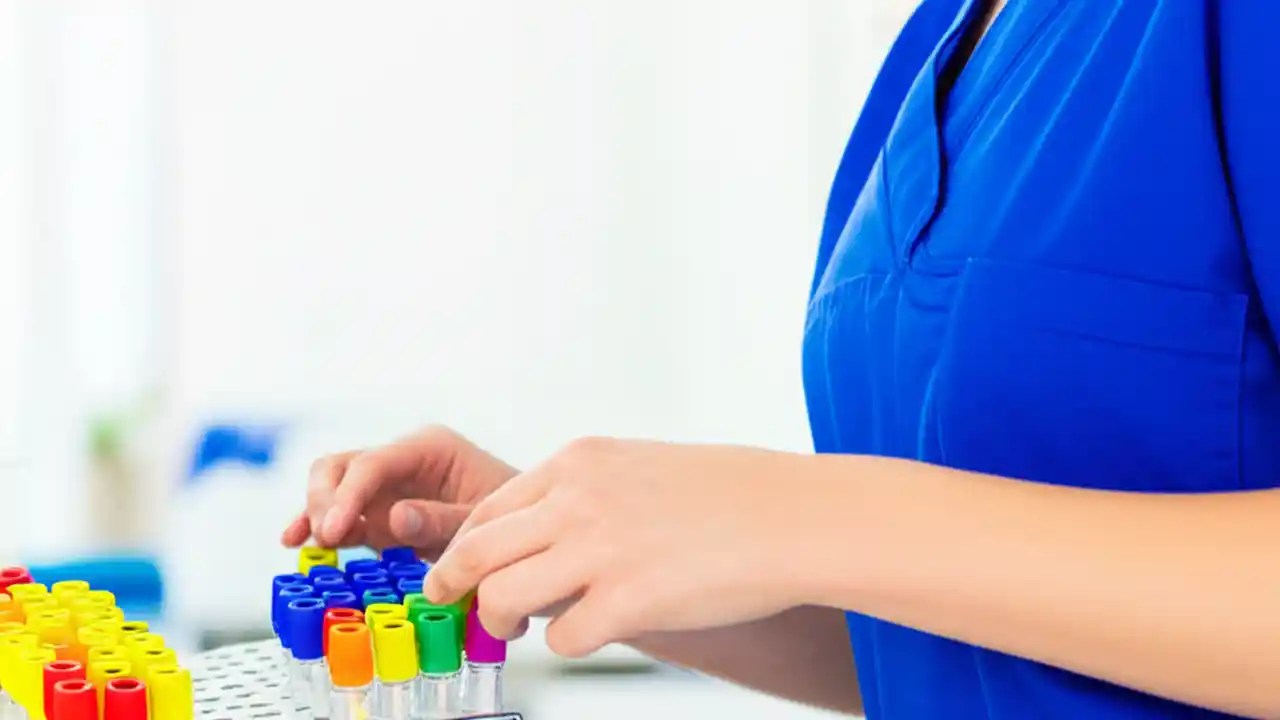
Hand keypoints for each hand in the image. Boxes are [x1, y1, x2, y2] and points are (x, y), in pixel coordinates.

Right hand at [281, 425, 518, 559]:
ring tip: (305, 543)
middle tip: (324, 537)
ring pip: (333, 484)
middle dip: (324, 499)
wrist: (525, 534)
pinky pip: (341, 513)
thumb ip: (440, 519)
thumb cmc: (512, 518)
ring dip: (314, 510)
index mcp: (430, 447)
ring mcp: (389, 486)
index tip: (333, 530)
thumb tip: (394, 516)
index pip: (374, 462)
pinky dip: (319, 525)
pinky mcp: (381, 513)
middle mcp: (403, 459)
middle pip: (343, 465)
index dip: (346, 494)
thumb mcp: (483, 519)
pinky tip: (297, 542)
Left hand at [423, 437, 817, 657]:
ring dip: (499, 620)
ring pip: (501, 596)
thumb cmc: (731, 495)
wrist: (795, 516)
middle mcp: (578, 500)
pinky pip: (563, 636)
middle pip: (474, 552)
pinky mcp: (628, 600)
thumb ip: (583, 492)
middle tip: (449, 606)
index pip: (488, 509)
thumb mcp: (638, 466)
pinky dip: (567, 642)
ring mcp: (600, 550)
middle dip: (451, 587)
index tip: (458, 570)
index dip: (462, 546)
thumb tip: (538, 536)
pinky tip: (593, 632)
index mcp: (579, 463)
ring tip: (518, 628)